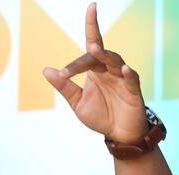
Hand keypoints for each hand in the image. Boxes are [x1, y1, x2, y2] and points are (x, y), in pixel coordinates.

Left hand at [43, 2, 147, 143]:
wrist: (119, 135)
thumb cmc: (100, 116)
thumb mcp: (78, 102)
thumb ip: (64, 87)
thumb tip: (46, 70)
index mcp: (95, 69)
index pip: (89, 48)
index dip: (81, 47)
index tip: (63, 73)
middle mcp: (108, 69)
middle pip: (100, 52)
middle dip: (94, 41)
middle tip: (89, 36)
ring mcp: (122, 78)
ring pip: (114, 61)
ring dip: (105, 55)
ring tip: (95, 49)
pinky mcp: (133, 90)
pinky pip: (131, 79)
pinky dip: (127, 74)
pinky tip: (123, 70)